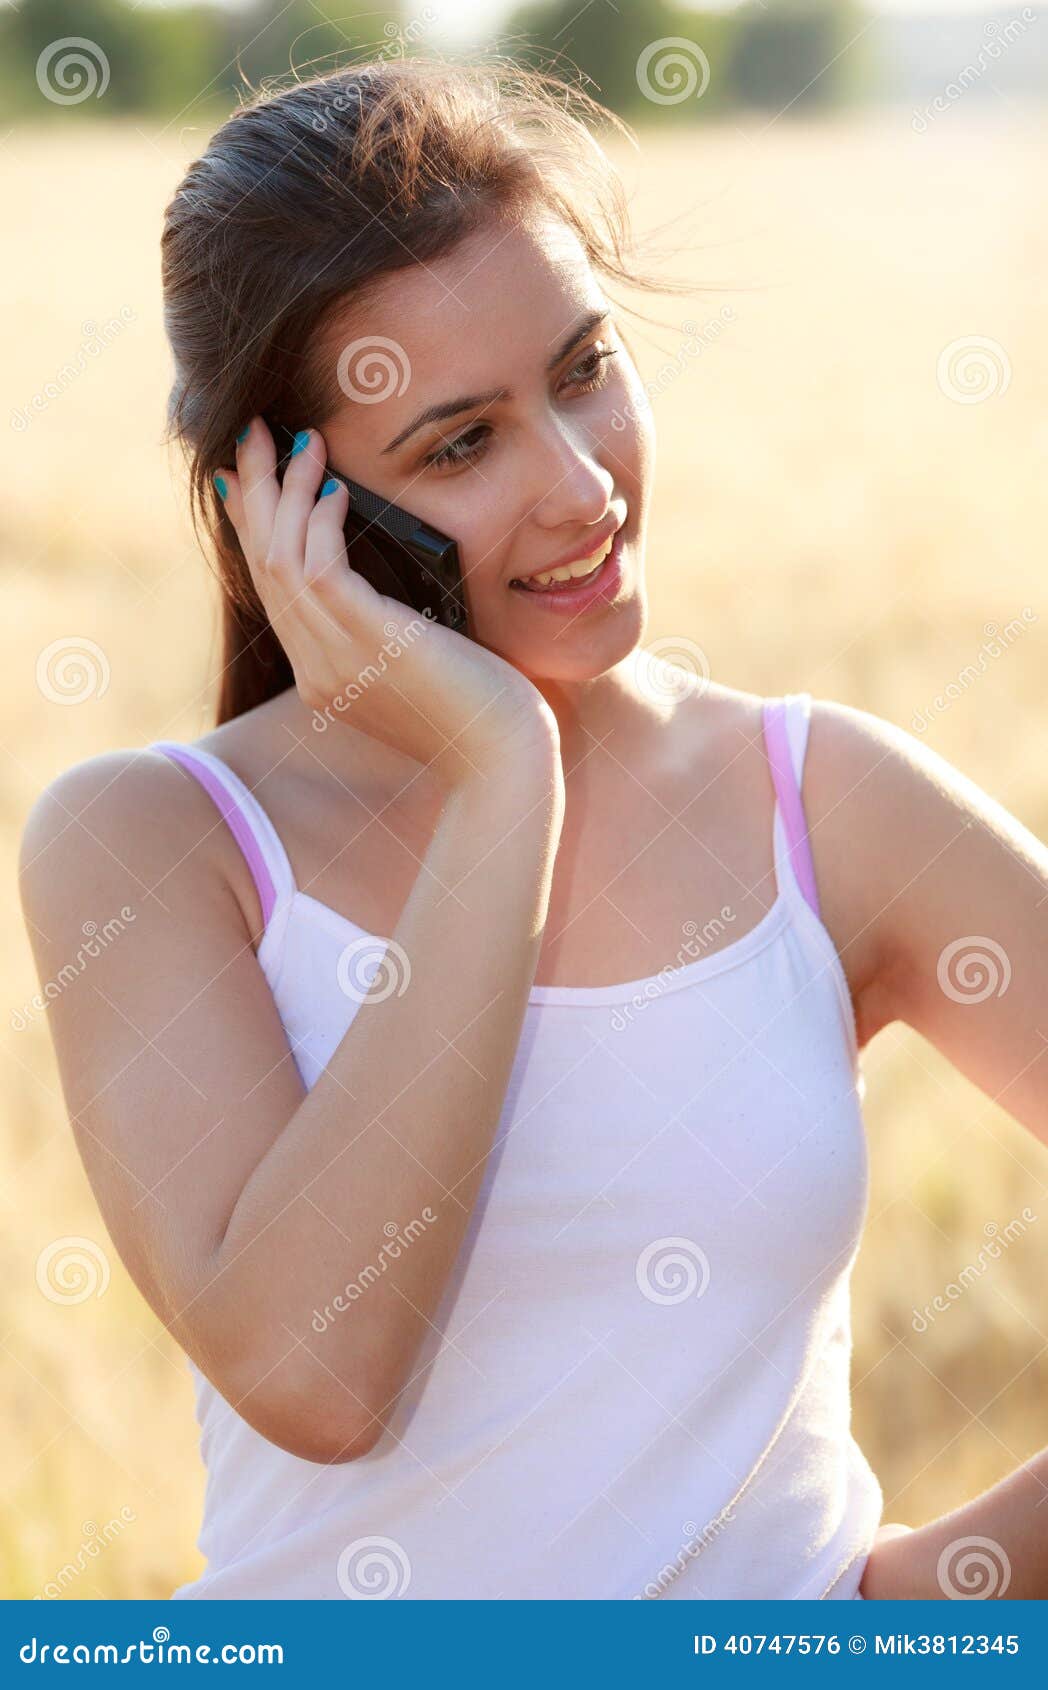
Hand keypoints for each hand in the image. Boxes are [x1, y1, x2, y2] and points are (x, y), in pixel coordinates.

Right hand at [213, 418, 557, 789]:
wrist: (503, 761)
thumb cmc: (485, 713)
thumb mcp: (427, 661)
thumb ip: (395, 626)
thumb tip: (392, 576)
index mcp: (326, 676)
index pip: (272, 590)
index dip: (255, 526)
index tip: (250, 476)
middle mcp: (317, 670)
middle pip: (262, 565)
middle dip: (256, 491)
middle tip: (253, 432)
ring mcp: (335, 661)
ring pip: (280, 558)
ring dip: (287, 491)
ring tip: (301, 439)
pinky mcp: (367, 644)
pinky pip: (319, 569)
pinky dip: (320, 522)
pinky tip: (335, 489)